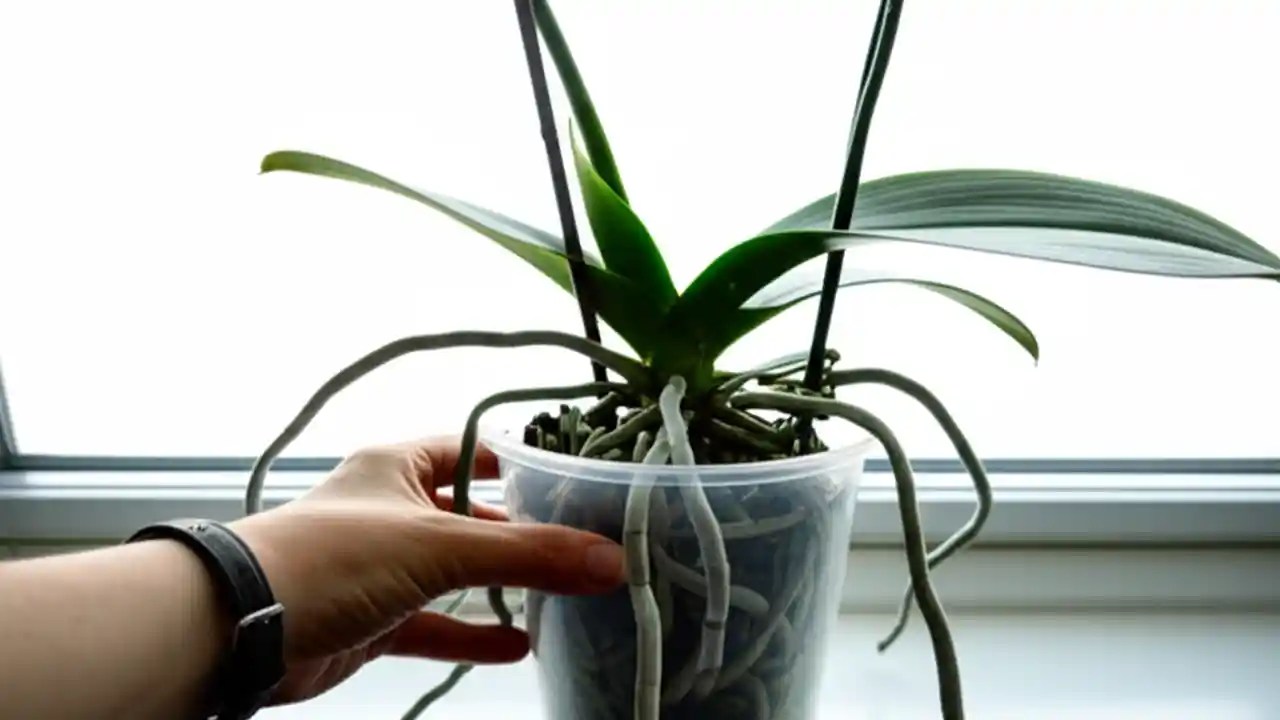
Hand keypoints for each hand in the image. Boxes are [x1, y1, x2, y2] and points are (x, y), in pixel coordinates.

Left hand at [228, 436, 625, 705]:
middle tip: (575, 546)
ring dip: (497, 588)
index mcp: (396, 467)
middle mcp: (387, 511)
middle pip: (468, 517)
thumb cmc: (329, 556)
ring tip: (556, 597)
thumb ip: (528, 556)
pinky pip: (433, 625)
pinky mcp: (370, 619)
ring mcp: (378, 568)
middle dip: (518, 534)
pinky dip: (471, 633)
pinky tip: (515, 646)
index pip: (468, 451)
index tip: (566, 479)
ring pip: (453, 574)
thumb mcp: (440, 546)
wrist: (243, 625)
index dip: (516, 462)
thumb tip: (609, 560)